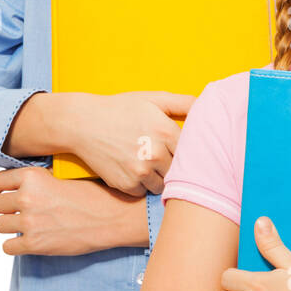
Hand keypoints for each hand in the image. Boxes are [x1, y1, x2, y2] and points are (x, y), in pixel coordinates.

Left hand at [0, 166, 146, 255]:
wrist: (113, 216)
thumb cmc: (94, 195)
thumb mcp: (64, 176)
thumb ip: (40, 179)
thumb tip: (21, 184)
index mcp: (33, 177)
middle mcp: (27, 197)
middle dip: (0, 208)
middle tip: (9, 211)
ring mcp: (29, 222)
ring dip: (8, 225)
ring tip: (21, 225)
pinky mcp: (34, 244)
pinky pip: (7, 246)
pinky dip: (14, 244)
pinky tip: (26, 240)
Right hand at [53, 90, 192, 194]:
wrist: (83, 123)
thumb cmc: (121, 109)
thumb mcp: (154, 99)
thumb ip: (183, 103)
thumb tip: (207, 107)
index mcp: (166, 131)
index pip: (193, 151)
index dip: (189, 151)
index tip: (185, 150)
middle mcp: (155, 154)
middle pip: (179, 170)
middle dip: (174, 165)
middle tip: (162, 156)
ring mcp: (140, 171)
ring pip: (164, 184)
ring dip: (159, 177)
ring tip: (147, 162)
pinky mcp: (126, 185)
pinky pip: (144, 192)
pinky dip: (141, 184)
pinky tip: (133, 169)